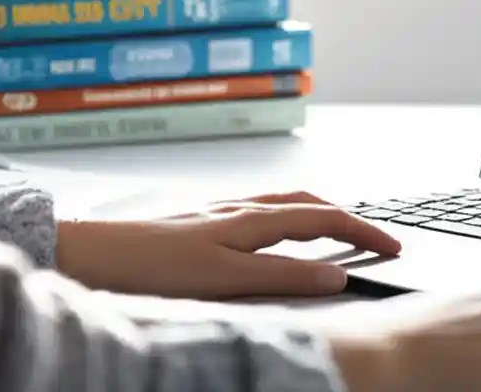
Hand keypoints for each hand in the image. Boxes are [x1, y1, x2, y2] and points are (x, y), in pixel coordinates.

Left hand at [55, 191, 399, 298]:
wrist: (86, 253)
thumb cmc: (149, 265)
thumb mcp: (225, 278)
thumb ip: (282, 276)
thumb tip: (336, 276)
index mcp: (251, 220)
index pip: (325, 219)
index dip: (364, 232)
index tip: (394, 248)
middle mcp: (237, 209)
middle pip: (308, 203)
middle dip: (348, 218)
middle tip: (376, 238)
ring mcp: (216, 214)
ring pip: (282, 205)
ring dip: (317, 213)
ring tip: (338, 229)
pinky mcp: (196, 224)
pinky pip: (258, 213)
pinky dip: (286, 220)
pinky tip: (273, 234)